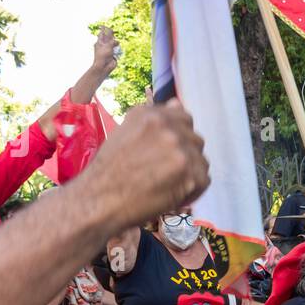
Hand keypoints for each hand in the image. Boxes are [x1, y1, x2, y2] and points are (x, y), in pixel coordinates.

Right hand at [77, 99, 209, 231]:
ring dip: (189, 173)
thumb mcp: (125, 132)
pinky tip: (173, 194)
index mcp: (151, 116)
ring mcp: (181, 153)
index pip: (184, 117)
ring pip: (201, 160)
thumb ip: (154, 118)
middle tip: (164, 172)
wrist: (100, 201)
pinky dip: (193, 190)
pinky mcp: (190, 177)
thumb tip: (178, 103)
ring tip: (167, 184)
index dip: (179, 135)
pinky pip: (204, 180)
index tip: (169, 150)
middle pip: (195, 140)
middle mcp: (168, 130)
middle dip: (184, 156)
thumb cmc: (108, 170)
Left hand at [93, 26, 119, 73]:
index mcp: (100, 42)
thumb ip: (112, 41)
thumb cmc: (103, 55)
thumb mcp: (107, 46)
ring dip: (115, 43)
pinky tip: (117, 51)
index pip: (102, 34)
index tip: (103, 25)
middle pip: (108, 38)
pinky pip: (117, 50)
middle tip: (112, 31)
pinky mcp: (113, 54)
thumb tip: (117, 41)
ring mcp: (109, 50)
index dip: (103, 29)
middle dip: (111, 35)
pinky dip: (118, 50)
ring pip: (113, 43)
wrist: (104, 66)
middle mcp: (104, 45)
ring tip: (116, 45)